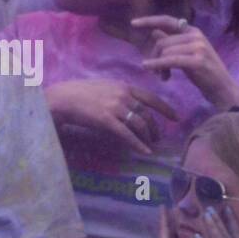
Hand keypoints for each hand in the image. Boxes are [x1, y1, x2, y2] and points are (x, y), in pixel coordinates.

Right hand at [45, 78, 179, 156]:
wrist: (63, 98)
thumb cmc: (81, 92)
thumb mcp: (105, 87)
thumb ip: (121, 94)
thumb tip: (134, 106)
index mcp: (123, 86)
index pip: (151, 97)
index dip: (165, 109)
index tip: (175, 118)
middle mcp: (122, 95)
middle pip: (146, 114)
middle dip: (155, 128)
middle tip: (157, 138)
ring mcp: (115, 107)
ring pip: (140, 124)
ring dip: (148, 137)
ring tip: (150, 145)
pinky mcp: (106, 120)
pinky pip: (127, 134)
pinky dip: (138, 144)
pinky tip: (145, 151)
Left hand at [134, 16, 238, 109]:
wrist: (223, 89)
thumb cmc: (204, 72)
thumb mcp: (186, 53)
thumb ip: (172, 42)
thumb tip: (154, 32)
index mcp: (193, 31)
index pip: (167, 20)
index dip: (149, 20)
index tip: (133, 23)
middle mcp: (196, 36)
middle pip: (162, 41)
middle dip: (155, 56)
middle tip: (155, 72)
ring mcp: (198, 47)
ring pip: (164, 51)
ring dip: (158, 65)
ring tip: (162, 77)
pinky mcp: (198, 61)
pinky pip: (169, 60)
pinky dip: (157, 64)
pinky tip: (150, 69)